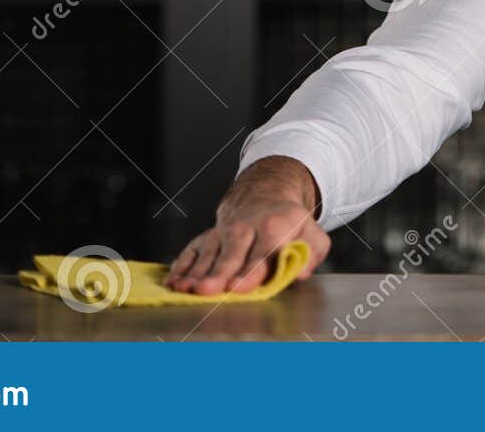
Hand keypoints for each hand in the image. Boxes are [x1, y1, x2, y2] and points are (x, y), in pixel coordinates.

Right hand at [165, 156, 331, 293]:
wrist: (264, 193)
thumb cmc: (288, 223)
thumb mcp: (311, 232)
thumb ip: (311, 252)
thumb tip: (300, 272)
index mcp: (276, 227)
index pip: (263, 254)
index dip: (250, 272)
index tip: (238, 287)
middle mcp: (246, 228)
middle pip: (232, 255)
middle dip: (219, 274)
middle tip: (207, 290)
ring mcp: (224, 232)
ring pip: (209, 255)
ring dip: (195, 273)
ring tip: (185, 289)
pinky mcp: (208, 236)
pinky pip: (192, 251)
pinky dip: (181, 266)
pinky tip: (173, 282)